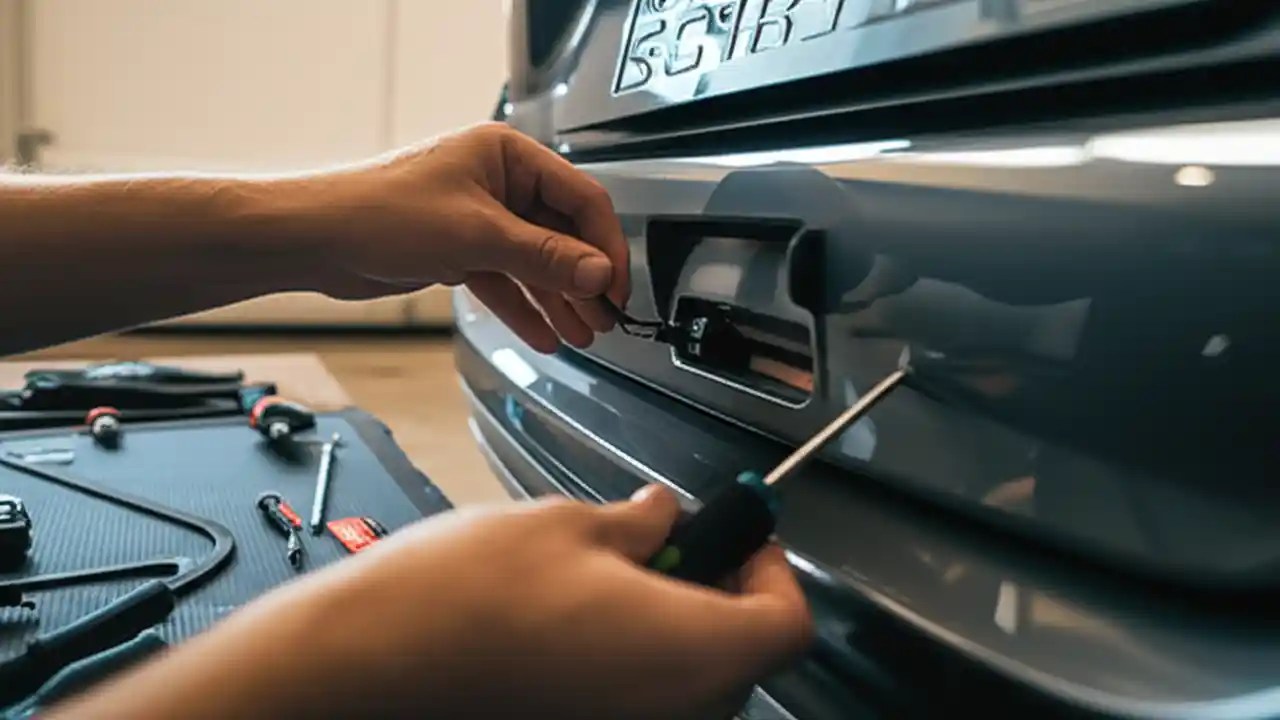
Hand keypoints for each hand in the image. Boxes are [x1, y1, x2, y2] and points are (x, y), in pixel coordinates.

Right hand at [49, 487, 812, 719]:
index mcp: (693, 654)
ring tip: (602, 573)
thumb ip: (635, 522)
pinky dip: (624, 659)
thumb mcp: (566, 526)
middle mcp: (674, 712)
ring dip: (664, 623)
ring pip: (682, 679)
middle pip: (736, 653)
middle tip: (665, 541)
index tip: (737, 531)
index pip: (785, 621)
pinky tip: (569, 619)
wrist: (367, 667)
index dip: (768, 566)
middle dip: (711, 589)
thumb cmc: (460, 602)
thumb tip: (660, 514)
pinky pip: (634, 698)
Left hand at [285, 123, 628, 351]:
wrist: (316, 239)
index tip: (616, 286)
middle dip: (584, 280)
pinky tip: (543, 334)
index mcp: (507, 155)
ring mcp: (480, 217)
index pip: (581, 199)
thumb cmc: (378, 212)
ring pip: (536, 261)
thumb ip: (545, 257)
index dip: (605, 246)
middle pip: (562, 234)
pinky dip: (524, 307)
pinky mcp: (460, 249)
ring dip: (559, 299)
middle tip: (605, 318)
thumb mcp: (477, 236)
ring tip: (581, 334)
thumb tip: (597, 273)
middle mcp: (497, 182)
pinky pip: (506, 279)